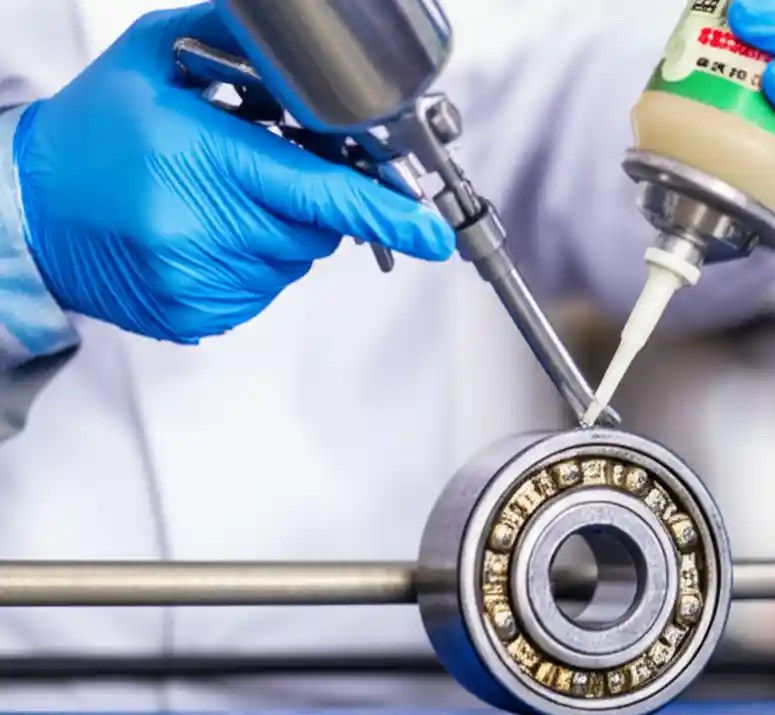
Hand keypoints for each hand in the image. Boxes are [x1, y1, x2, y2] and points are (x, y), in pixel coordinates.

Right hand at [15, 4, 454, 344]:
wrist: (32, 209)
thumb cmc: (93, 134)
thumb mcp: (156, 60)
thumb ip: (232, 39)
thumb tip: (300, 41)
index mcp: (203, 161)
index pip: (320, 192)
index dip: (385, 211)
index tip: (434, 232)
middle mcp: (203, 230)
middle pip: (318, 226)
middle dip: (309, 197)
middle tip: (259, 167)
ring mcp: (202, 282)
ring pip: (296, 258)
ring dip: (279, 227)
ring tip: (218, 198)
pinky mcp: (197, 315)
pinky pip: (264, 288)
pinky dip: (254, 259)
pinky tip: (208, 231)